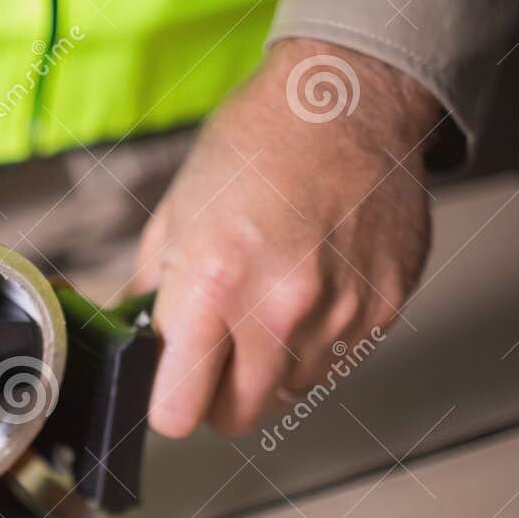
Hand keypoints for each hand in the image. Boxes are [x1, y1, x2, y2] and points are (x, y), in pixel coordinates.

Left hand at [135, 38, 442, 436]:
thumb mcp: (176, 216)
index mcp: (214, 284)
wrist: (348, 100)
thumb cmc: (258, 145)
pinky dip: (321, 339)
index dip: (171, 405)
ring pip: (290, 392)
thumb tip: (135, 344)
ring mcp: (339, 313)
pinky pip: (339, 359)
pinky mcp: (383, 308)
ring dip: (274, 367)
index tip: (173, 389)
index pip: (179, 411)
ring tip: (271, 302)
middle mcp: (279, 308)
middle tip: (218, 354)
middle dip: (219, 396)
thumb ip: (153, 294)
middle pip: (238, 416)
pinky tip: (314, 285)